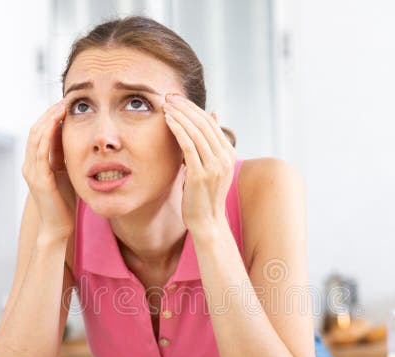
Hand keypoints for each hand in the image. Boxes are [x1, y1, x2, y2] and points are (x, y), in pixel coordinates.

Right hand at [21, 100, 75, 242]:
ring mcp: (32, 171)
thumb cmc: (65, 202)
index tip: (66, 104)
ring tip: (61, 106)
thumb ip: (66, 157)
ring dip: (48, 119)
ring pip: (35, 137)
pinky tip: (57, 123)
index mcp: (36, 163)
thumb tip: (76, 138)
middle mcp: (30, 164)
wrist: (58, 227)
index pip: (40, 132)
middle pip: (35, 130)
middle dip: (49, 113)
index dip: (51, 117)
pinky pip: (40, 151)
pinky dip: (47, 134)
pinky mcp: (39, 179)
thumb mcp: (66, 173)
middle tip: (64, 99)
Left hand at [163, 94, 235, 234]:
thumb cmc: (204, 195)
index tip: (177, 99)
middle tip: (169, 97)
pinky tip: (168, 121)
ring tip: (165, 106)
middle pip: (203, 124)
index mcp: (229, 154)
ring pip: (196, 132)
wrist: (207, 222)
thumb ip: (210, 142)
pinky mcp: (200, 175)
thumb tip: (213, 114)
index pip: (210, 123)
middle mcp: (224, 158)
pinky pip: (188, 146)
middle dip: (185, 108)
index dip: (193, 108)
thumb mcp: (211, 166)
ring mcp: (214, 167)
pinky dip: (178, 130)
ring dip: (179, 116)